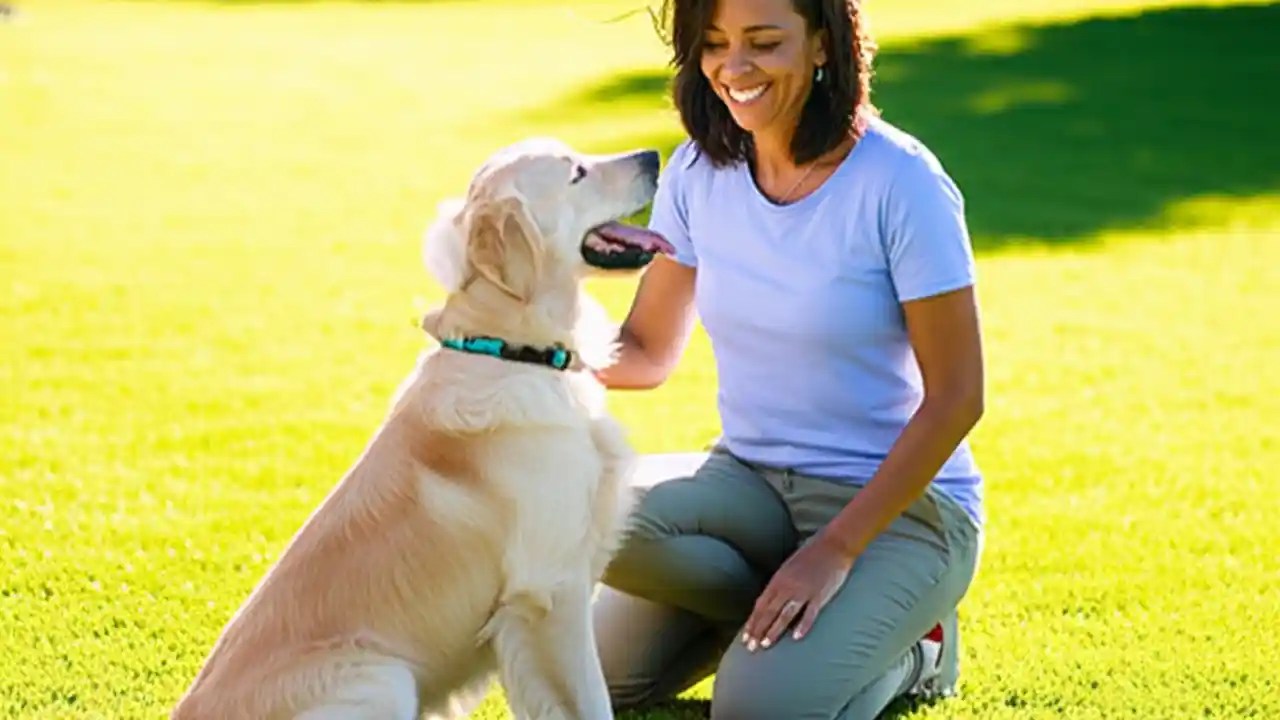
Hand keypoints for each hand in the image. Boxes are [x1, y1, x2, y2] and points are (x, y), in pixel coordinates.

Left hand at [741, 532, 854, 650]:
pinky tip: (796, 637)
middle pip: (769, 612)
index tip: (746, 637)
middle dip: (758, 630)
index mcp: (778, 580)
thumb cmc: (811, 555)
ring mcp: (803, 591)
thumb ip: (779, 585)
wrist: (833, 545)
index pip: (761, 605)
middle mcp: (787, 586)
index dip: (753, 622)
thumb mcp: (788, 568)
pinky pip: (809, 613)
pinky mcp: (820, 595)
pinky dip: (802, 625)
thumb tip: (770, 602)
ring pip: (785, 614)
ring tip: (766, 645)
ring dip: (774, 630)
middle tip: (750, 647)